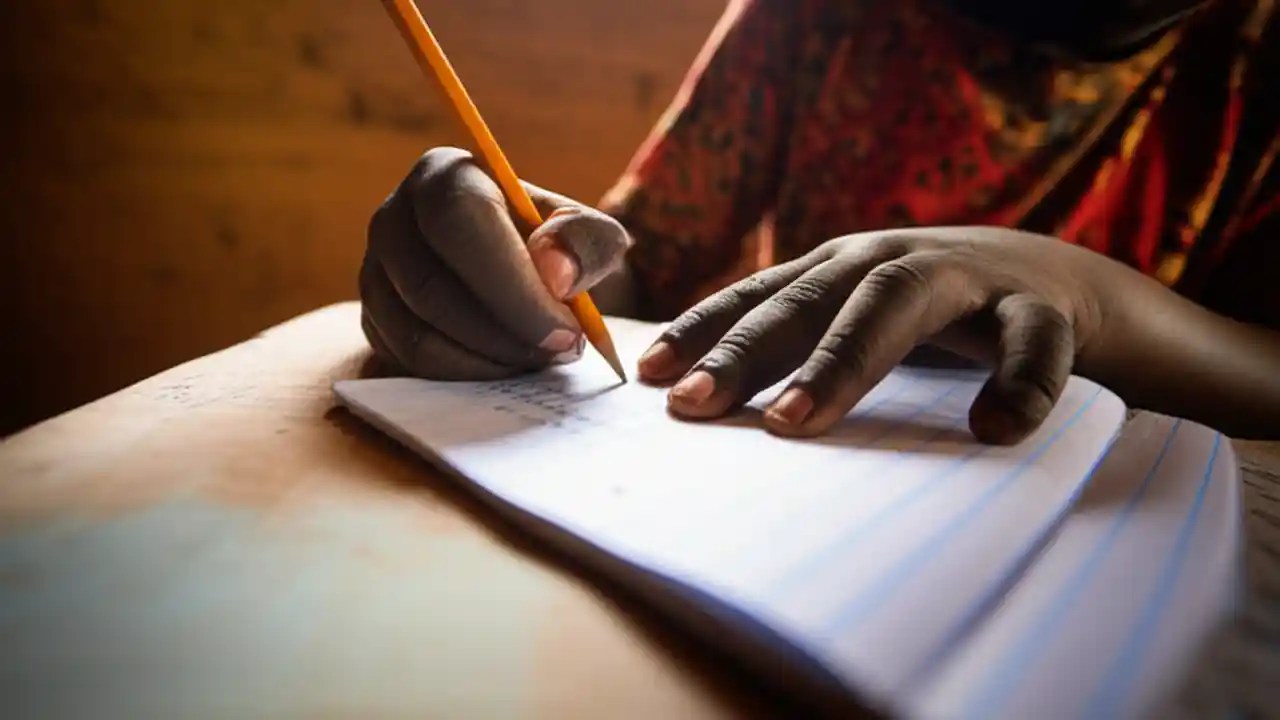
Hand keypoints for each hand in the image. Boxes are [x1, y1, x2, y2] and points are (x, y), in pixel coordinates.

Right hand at [360, 147, 630, 378]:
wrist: (527, 273)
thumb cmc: (557, 249)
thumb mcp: (589, 236)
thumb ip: (586, 243)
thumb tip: (555, 273)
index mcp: (446, 177)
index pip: (460, 221)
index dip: (512, 284)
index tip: (565, 331)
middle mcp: (394, 218)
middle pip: (429, 286)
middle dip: (504, 333)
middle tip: (560, 353)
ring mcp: (373, 272)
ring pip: (416, 334)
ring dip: (488, 361)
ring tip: (540, 360)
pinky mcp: (372, 321)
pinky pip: (408, 364)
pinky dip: (465, 377)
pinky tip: (507, 365)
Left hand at [636, 227, 1116, 443]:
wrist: (1063, 280)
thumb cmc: (934, 312)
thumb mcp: (859, 317)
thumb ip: (799, 347)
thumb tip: (705, 409)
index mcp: (842, 267)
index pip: (760, 294)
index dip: (703, 330)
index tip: (649, 377)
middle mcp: (892, 260)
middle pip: (811, 298)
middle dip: (747, 350)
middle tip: (692, 406)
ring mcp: (967, 276)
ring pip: (898, 304)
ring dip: (843, 362)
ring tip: (792, 422)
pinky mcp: (1042, 307)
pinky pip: (1033, 341)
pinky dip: (1017, 382)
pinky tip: (992, 429)